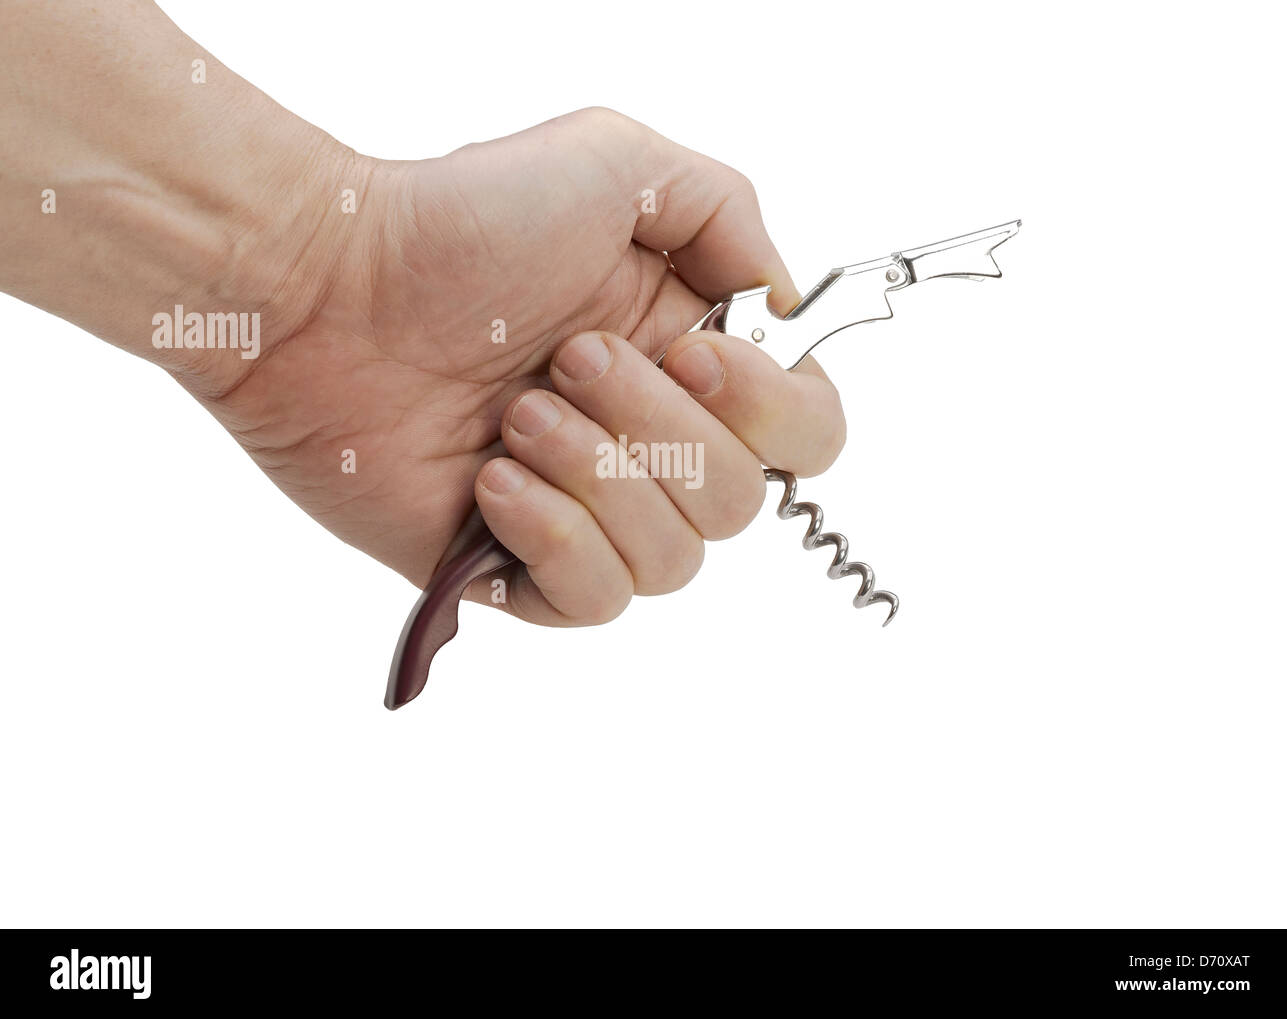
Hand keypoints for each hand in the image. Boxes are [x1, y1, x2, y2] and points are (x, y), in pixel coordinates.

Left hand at [203, 108, 848, 624]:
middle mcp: (650, 440)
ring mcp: (587, 508)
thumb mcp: (619, 163)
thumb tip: (784, 309)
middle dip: (655, 429)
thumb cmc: (456, 221)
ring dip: (600, 477)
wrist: (322, 292)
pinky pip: (597, 601)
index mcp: (688, 360)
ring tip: (515, 416)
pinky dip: (558, 540)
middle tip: (566, 361)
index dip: (770, 411)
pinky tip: (491, 481)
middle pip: (742, 502)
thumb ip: (730, 217)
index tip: (692, 351)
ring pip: (676, 562)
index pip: (805, 432)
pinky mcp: (518, 564)